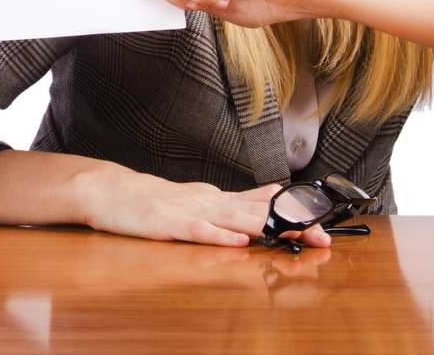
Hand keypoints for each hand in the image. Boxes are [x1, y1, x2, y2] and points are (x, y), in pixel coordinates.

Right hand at [79, 167, 331, 247]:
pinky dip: (218, 237)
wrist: (109, 191)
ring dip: (264, 228)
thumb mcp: (201, 197)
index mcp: (217, 199)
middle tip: (321, 235)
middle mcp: (209, 202)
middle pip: (256, 213)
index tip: (324, 223)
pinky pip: (197, 232)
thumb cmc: (154, 201)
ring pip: (232, 220)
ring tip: (292, 234)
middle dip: (290, 224)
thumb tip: (275, 192)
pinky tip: (236, 242)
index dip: (293, 215)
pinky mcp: (168, 224)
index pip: (262, 205)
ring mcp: (189, 212)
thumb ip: (235, 198)